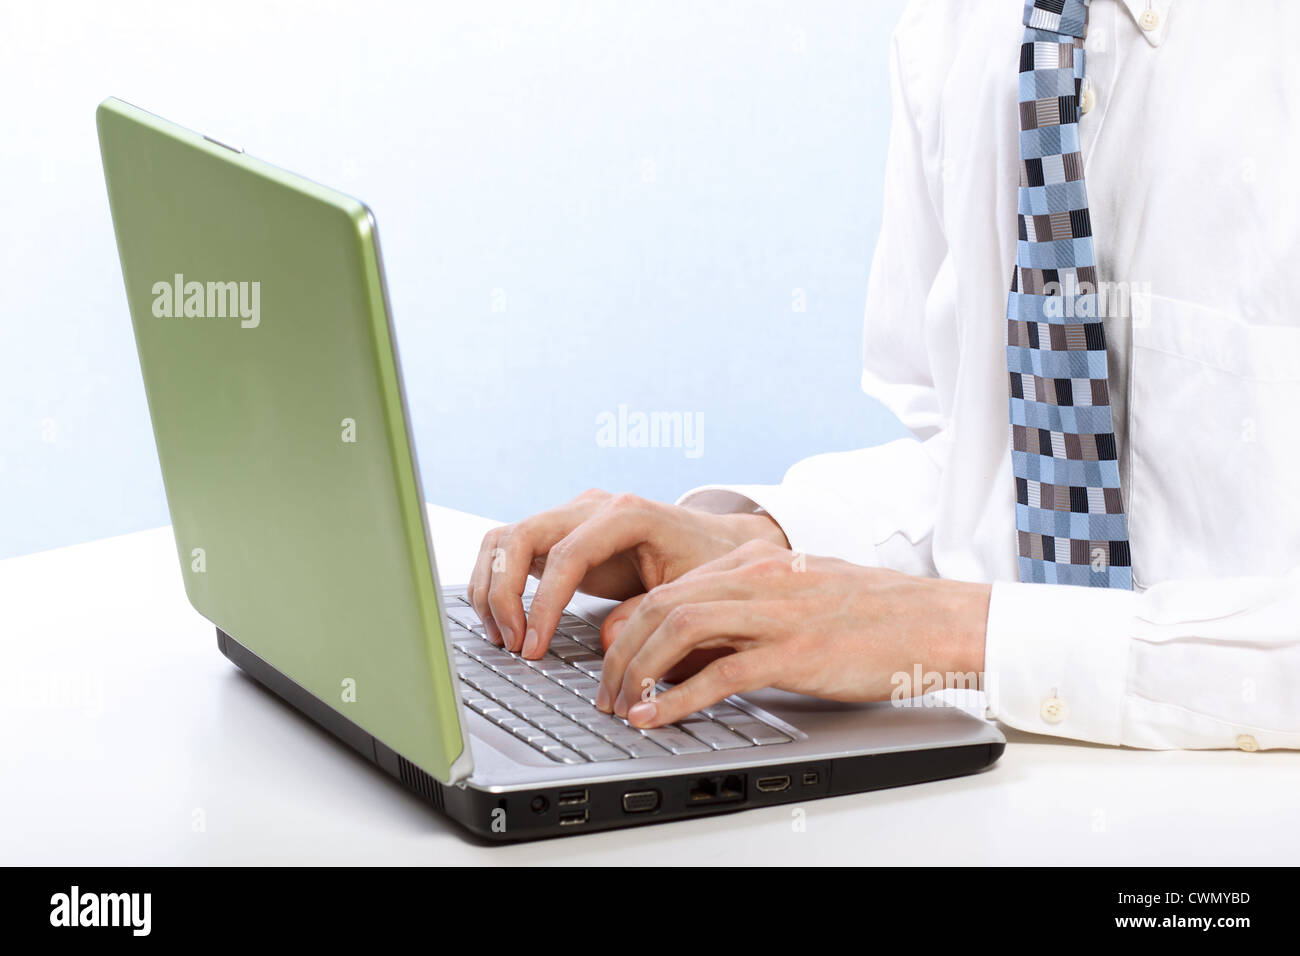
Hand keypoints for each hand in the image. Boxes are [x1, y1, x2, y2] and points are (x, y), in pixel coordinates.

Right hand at [466, 489, 787, 656]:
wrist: (716, 543)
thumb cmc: (708, 564)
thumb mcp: (691, 591)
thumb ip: (649, 613)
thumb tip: (607, 640)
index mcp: (626, 513)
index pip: (566, 553)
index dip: (543, 603)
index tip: (534, 646)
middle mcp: (591, 507)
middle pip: (520, 536)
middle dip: (504, 594)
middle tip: (513, 644)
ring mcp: (571, 518)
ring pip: (504, 540)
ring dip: (492, 588)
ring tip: (504, 638)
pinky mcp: (560, 536)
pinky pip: (511, 551)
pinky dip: (498, 585)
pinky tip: (508, 624)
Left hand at [593, 539, 990, 726]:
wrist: (933, 619)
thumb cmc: (872, 611)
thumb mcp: (799, 590)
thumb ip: (747, 604)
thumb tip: (698, 637)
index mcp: (754, 562)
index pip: (667, 588)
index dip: (628, 628)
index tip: (611, 662)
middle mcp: (756, 579)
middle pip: (659, 607)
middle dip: (619, 654)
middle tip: (604, 692)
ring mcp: (774, 614)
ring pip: (678, 630)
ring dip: (638, 673)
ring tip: (620, 707)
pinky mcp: (794, 653)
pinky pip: (719, 674)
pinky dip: (675, 699)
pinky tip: (655, 718)